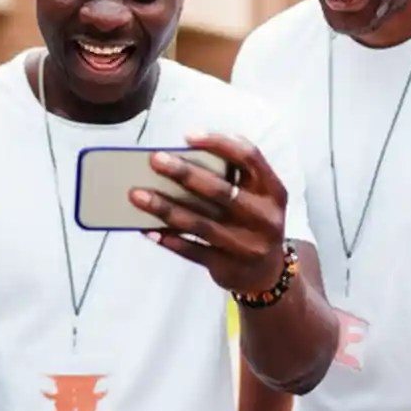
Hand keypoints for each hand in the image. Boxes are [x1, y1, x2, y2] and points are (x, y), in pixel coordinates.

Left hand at [130, 133, 286, 293]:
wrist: (268, 273)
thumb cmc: (253, 221)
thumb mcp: (258, 196)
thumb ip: (235, 176)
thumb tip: (184, 154)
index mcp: (272, 191)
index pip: (249, 157)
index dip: (219, 144)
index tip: (188, 137)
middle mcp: (264, 217)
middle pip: (221, 190)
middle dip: (184, 173)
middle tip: (155, 160)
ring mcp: (247, 245)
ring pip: (200, 223)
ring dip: (165, 208)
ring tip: (137, 195)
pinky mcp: (228, 267)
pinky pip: (192, 251)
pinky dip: (168, 239)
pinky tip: (146, 228)